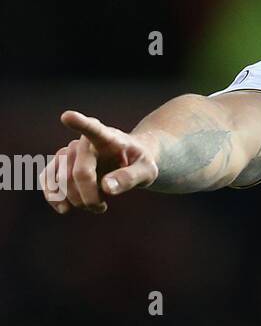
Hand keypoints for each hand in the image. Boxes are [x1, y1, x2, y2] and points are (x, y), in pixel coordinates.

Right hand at [39, 110, 158, 214]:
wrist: (130, 160)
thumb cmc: (139, 163)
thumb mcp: (146, 171)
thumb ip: (130, 177)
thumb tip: (106, 187)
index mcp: (107, 137)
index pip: (93, 129)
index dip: (80, 123)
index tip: (67, 117)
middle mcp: (83, 142)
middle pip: (80, 173)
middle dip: (90, 197)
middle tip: (102, 207)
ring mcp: (69, 151)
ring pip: (62, 179)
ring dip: (76, 200)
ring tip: (95, 205)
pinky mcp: (60, 164)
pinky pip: (48, 178)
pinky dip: (53, 195)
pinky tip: (64, 208)